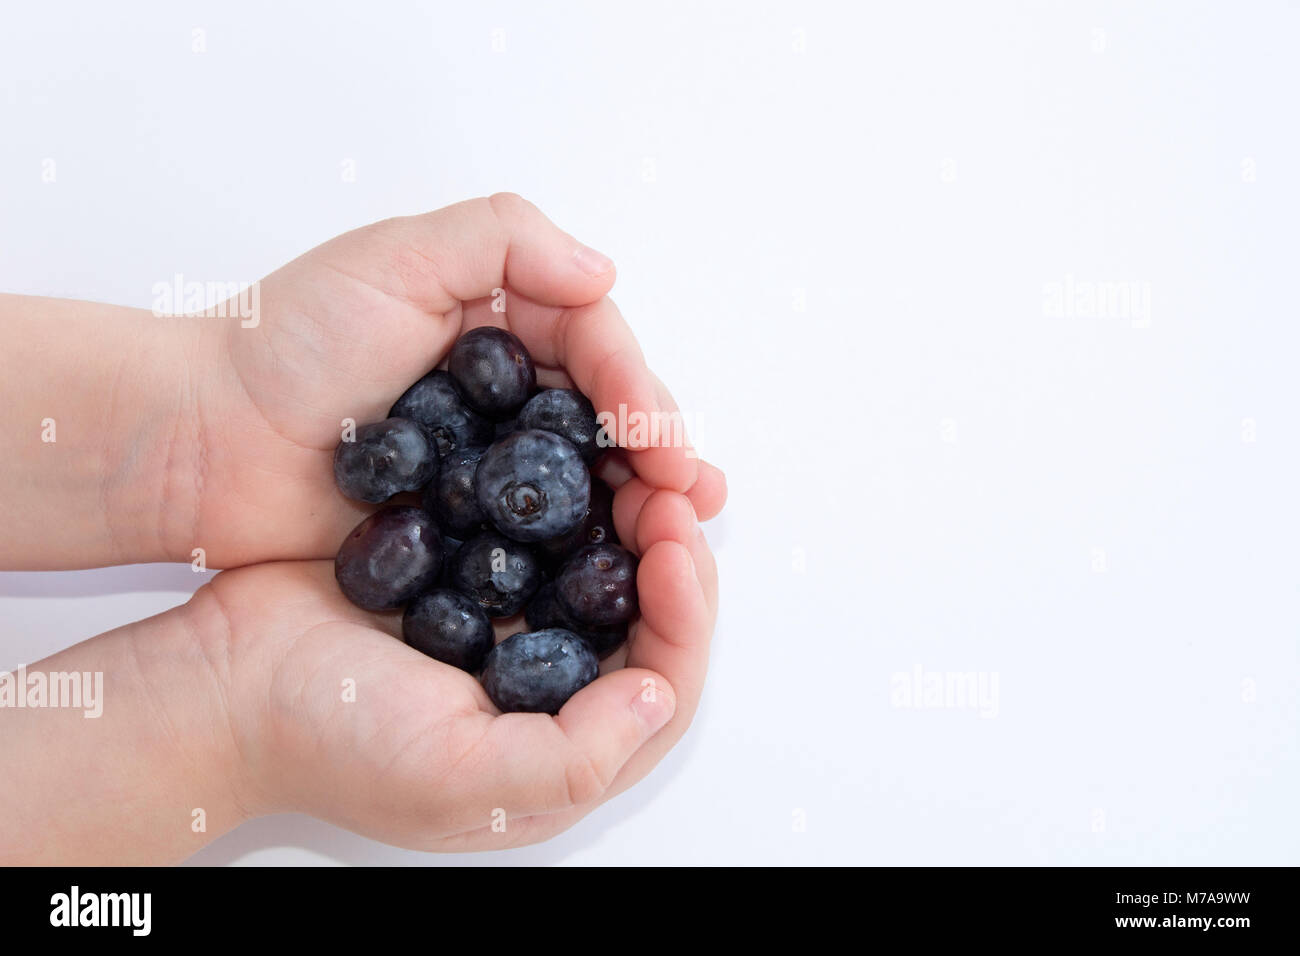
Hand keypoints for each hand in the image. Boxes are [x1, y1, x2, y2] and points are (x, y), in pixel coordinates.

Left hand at [181, 193, 725, 566]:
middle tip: (694, 491)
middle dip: (657, 447)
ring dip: (641, 498)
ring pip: (584, 477)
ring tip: (687, 523)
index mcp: (499, 321)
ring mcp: (486, 462)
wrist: (201, 442)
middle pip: (604, 415)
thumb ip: (504, 239)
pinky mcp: (463, 526)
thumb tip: (606, 273)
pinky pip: (537, 536)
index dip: (635, 386)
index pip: (594, 344)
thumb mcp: (396, 256)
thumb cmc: (286, 342)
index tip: (655, 433)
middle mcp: (504, 391)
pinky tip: (622, 562)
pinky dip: (586, 547)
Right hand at [192, 486, 716, 849]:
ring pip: (602, 564)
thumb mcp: (457, 780)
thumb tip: (657, 694)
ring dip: (626, 512)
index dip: (686, 618)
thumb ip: (572, 760)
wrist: (225, 680)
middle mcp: (547, 689)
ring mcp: (510, 625)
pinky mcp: (471, 572)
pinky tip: (568, 449)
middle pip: (646, 618)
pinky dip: (565, 489)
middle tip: (666, 486)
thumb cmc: (331, 742)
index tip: (677, 546)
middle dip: (667, 551)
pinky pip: (542, 528)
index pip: (663, 684)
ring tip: (628, 460)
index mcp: (558, 748)